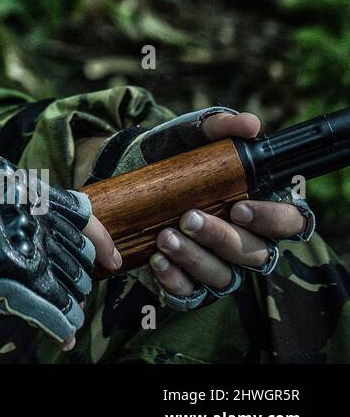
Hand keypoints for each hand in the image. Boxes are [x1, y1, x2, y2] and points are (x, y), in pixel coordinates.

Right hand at [0, 155, 119, 348]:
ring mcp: (27, 253)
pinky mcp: (14, 284)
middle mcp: (36, 221)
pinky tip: (64, 335)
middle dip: (79, 271)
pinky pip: (53, 311)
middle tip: (74, 283)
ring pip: (71, 284)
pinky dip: (61, 325)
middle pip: (80, 254)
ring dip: (71, 298)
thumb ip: (6, 191)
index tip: (107, 255)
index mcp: (28, 192)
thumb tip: (18, 203)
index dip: (99, 239)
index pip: (83, 216)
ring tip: (66, 309)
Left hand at [149, 111, 313, 298]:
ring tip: (165, 235)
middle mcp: (245, 241)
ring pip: (223, 276)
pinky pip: (189, 292)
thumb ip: (221, 127)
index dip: (271, 219)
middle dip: (222, 237)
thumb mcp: (192, 136)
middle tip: (189, 217)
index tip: (240, 207)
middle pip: (255, 253)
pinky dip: (174, 279)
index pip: (290, 223)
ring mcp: (217, 263)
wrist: (125, 172)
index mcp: (258, 208)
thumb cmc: (174, 155)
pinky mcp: (186, 279)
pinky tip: (156, 259)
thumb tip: (250, 125)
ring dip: (195, 257)